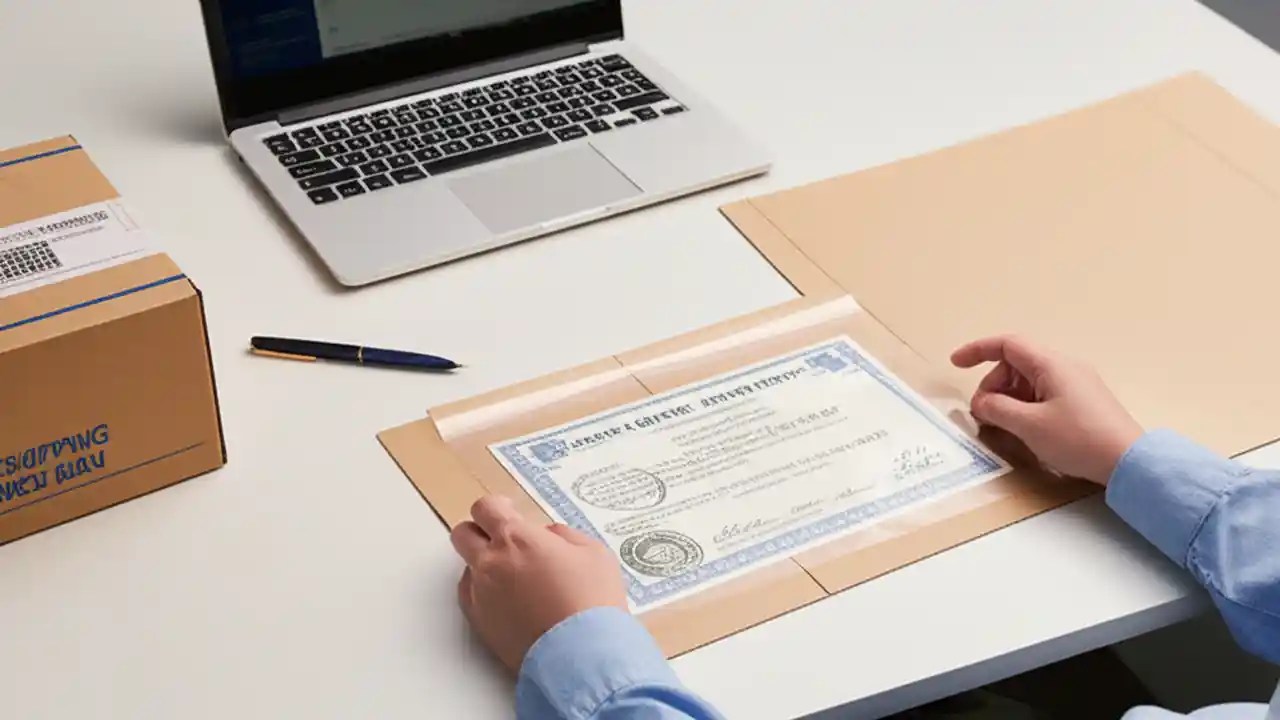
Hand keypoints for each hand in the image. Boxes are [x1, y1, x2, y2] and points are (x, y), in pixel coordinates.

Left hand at [450, 495, 628, 670]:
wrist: (582, 655)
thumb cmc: (592, 601)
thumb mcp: (593, 552)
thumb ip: (563, 536)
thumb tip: (547, 537)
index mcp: (516, 538)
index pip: (485, 508)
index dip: (496, 507)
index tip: (508, 512)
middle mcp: (490, 563)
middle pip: (462, 534)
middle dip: (479, 532)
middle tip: (502, 541)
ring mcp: (481, 595)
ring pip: (467, 568)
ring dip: (484, 566)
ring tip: (515, 579)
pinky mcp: (479, 624)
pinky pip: (472, 597)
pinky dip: (485, 593)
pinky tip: (510, 601)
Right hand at [950, 335, 1142, 484]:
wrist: (1128, 461)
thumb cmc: (1077, 438)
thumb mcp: (1029, 426)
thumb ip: (997, 409)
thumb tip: (981, 403)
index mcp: (1050, 364)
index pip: (1007, 344)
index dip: (977, 350)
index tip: (955, 364)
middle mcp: (1064, 366)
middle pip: (1016, 364)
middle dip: (993, 385)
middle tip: (985, 414)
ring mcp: (1076, 383)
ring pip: (1029, 380)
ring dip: (1009, 398)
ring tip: (1004, 425)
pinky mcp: (1083, 401)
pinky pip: (1044, 393)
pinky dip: (1026, 405)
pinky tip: (1025, 428)